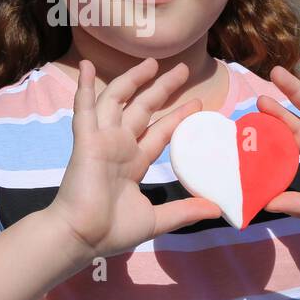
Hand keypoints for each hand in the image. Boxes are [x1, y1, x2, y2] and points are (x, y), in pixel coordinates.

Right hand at [50, 58, 220, 261]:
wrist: (82, 237)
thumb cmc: (112, 231)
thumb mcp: (156, 219)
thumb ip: (184, 211)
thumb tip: (217, 209)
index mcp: (133, 162)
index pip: (160, 132)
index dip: (177, 116)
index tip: (197, 103)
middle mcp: (119, 146)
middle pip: (143, 108)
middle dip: (162, 88)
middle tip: (182, 68)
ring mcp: (102, 140)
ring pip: (117, 100)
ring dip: (132, 79)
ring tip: (150, 62)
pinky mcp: (86, 141)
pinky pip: (84, 109)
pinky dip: (84, 87)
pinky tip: (86, 66)